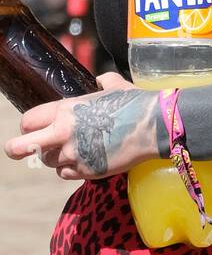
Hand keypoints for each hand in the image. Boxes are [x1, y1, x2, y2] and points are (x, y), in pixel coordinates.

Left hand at [3, 72, 162, 180]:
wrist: (153, 126)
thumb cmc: (135, 103)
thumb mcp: (115, 86)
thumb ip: (103, 82)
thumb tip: (101, 80)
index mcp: (66, 109)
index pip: (28, 120)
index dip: (29, 125)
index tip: (33, 128)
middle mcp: (63, 133)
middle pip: (21, 147)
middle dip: (16, 149)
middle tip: (17, 150)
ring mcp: (73, 154)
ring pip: (48, 162)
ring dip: (56, 158)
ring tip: (74, 150)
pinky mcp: (86, 171)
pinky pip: (66, 174)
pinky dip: (72, 169)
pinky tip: (85, 159)